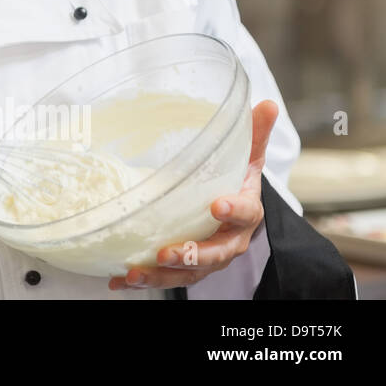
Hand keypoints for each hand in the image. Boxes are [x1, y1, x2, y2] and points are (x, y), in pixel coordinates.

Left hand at [108, 99, 277, 290]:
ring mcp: (208, 258)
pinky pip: (167, 277)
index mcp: (246, 211)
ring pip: (189, 272)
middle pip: (216, 253)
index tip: (217, 205)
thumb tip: (266, 104)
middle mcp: (229, 240)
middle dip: (192, 255)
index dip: (234, 210)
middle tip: (168, 252)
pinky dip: (143, 281)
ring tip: (135, 273)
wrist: (236, 211)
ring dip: (162, 275)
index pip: (246, 213)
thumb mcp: (247, 156)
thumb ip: (253, 132)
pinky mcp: (187, 267)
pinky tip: (118, 281)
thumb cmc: (237, 180)